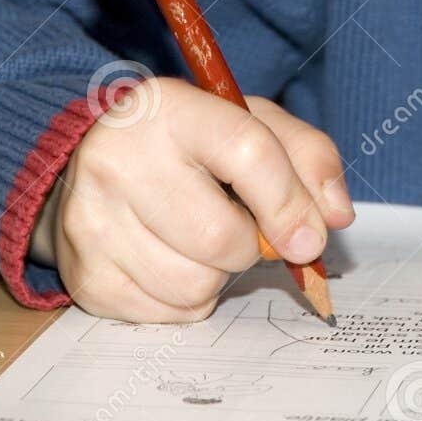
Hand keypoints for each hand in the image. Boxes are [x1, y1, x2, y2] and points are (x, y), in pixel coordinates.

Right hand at [53, 79, 354, 321]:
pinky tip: (170, 260)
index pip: (248, 153)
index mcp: (167, 108)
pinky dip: (188, 298)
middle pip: (221, 236)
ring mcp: (92, 221)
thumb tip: (335, 216)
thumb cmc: (185, 146)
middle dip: (249, 246)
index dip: (290, 203)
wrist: (92, 167)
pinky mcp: (86, 276)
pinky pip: (170, 312)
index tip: (309, 237)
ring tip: (196, 240)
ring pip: (196, 284)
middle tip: (238, 228)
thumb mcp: (247, 123)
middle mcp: (117, 159)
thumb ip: (305, 156)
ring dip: (217, 275)